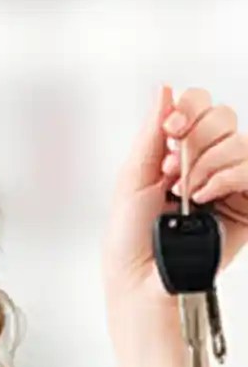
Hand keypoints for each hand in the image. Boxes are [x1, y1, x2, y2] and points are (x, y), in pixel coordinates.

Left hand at [103, 85, 247, 318]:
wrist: (145, 277)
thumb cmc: (131, 235)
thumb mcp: (134, 176)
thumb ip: (153, 132)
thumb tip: (164, 90)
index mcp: (177, 151)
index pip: (199, 106)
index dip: (189, 109)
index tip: (171, 131)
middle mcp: (207, 161)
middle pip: (223, 116)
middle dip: (197, 140)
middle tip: (174, 168)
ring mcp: (231, 181)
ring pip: (241, 142)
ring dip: (208, 164)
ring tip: (188, 192)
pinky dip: (229, 177)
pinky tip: (207, 196)